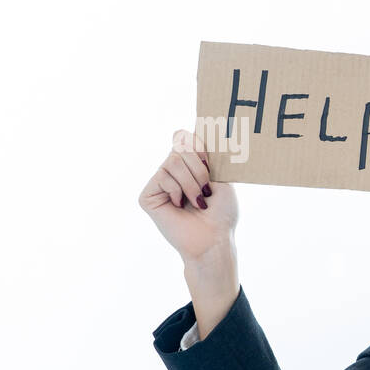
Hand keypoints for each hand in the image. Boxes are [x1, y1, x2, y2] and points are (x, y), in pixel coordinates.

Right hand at [138, 128, 239, 263]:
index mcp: (191, 165)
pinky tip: (180, 206)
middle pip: (181, 145)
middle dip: (200, 168)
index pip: (185, 136)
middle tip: (207, 190)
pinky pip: (163, 176)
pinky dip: (178, 190)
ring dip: (192, 183)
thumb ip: (205, 155)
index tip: (209, 158)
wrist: (214, 239)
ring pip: (173, 161)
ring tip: (197, 201)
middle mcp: (173, 171)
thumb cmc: (222, 213)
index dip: (197, 142)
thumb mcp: (222, 178)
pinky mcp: (148, 195)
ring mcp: (159, 182)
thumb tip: (187, 131)